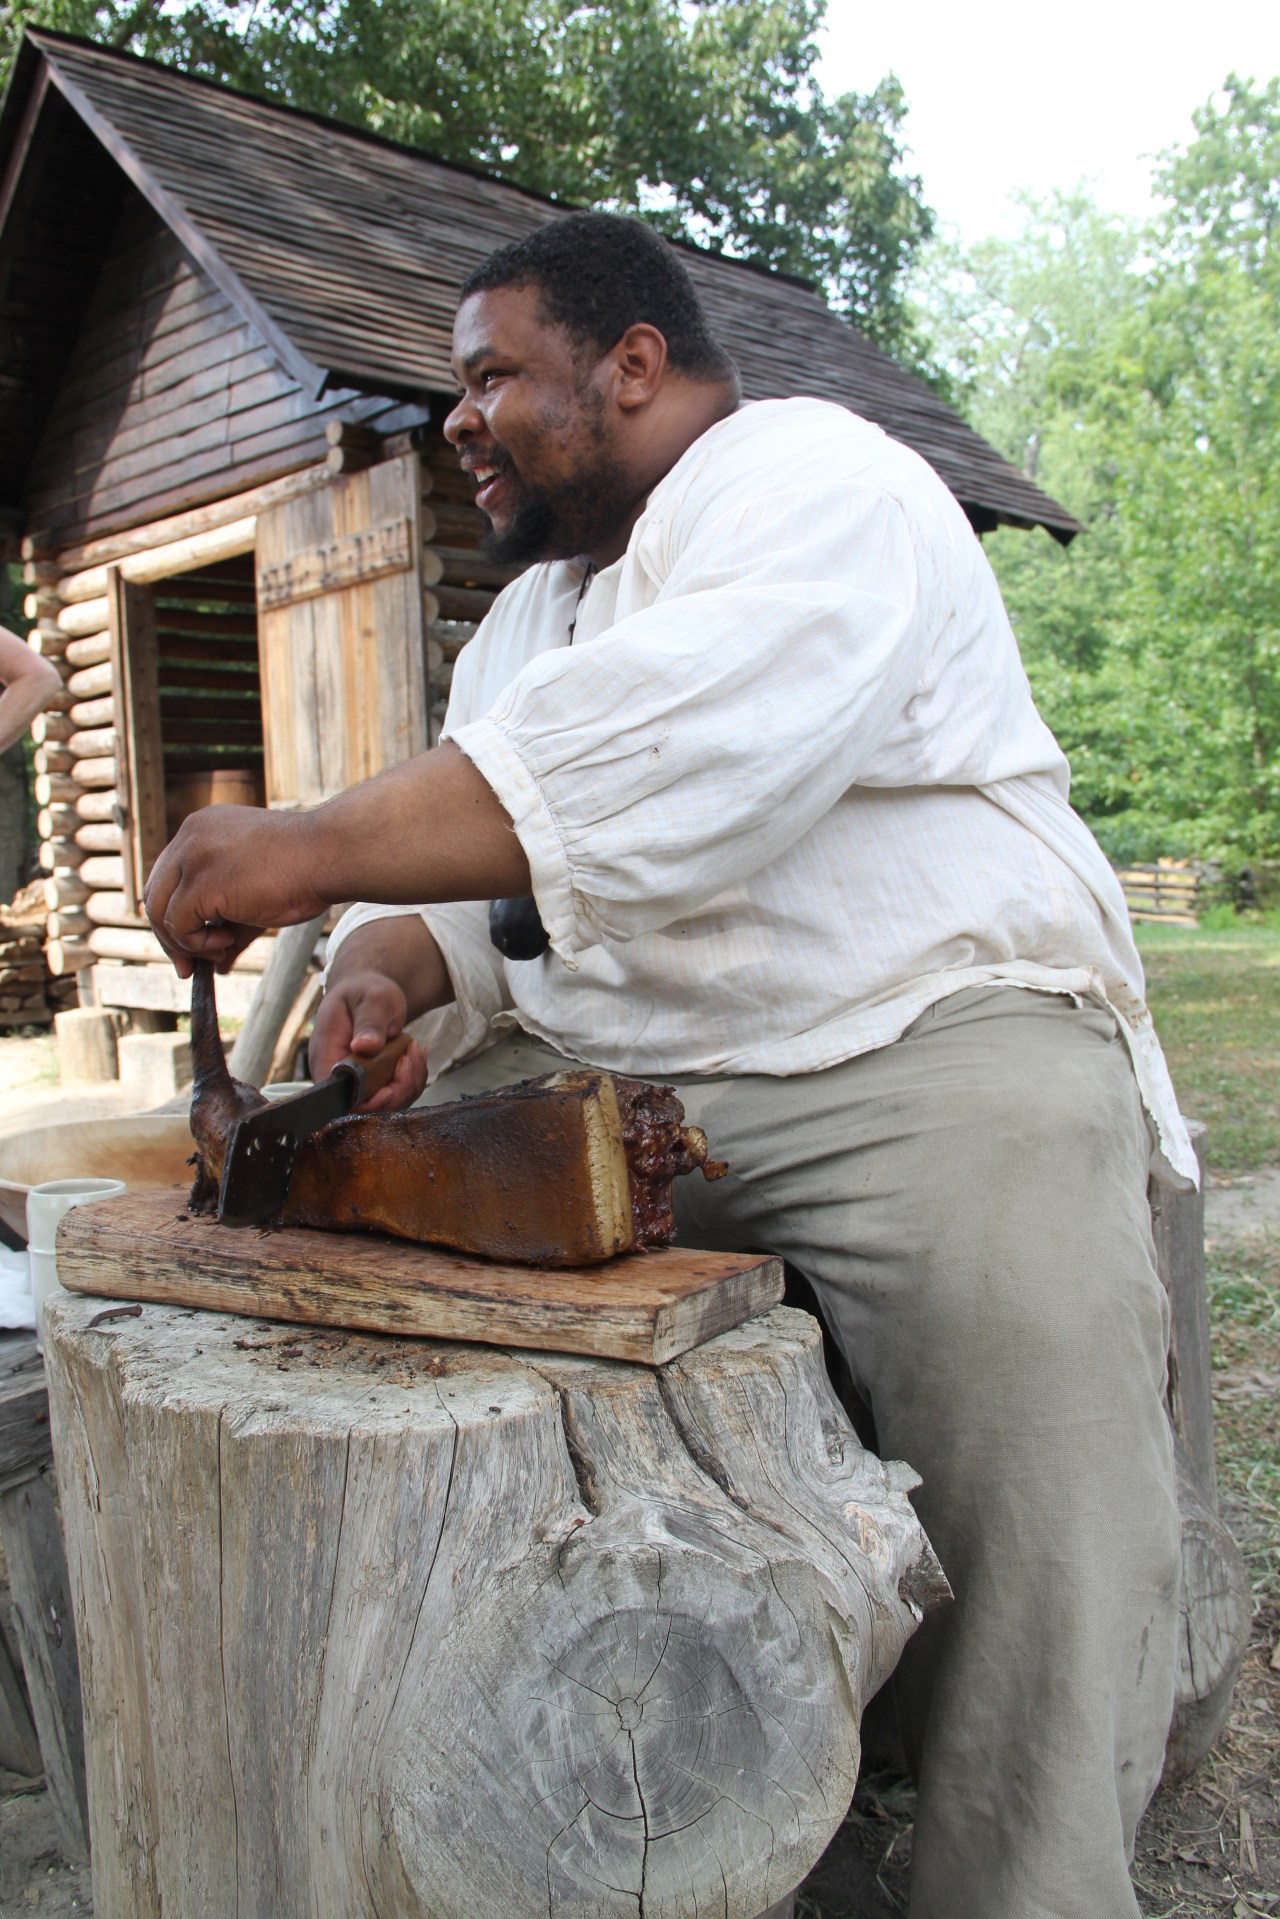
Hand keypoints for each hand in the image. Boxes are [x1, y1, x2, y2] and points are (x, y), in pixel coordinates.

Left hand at [144, 806, 328, 975]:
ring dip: (186, 943)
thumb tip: (217, 966)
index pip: (167, 876)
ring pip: (159, 911)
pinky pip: (178, 925)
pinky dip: (196, 944)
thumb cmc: (305, 871)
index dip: (173, 913)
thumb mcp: (256, 895)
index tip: (189, 945)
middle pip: (154, 894)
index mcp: (202, 828)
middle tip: (187, 967)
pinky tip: (226, 943)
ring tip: (221, 950)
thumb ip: (231, 925)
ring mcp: (192, 856)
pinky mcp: (200, 883)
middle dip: (169, 936)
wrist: (329, 855)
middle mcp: (190, 836)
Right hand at [309, 970, 427, 1111]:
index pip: (339, 1097)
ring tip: (414, 1050)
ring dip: (409, 1081)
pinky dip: (412, 1077)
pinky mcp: (374, 1082)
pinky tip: (414, 1053)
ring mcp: (356, 1081)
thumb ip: (369, 1022)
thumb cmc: (364, 991)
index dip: (367, 1101)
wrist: (368, 990)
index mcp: (326, 1057)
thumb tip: (364, 1046)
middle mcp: (338, 1075)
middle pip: (366, 1107)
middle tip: (410, 1057)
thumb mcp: (371, 999)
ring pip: (386, 1103)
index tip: (391, 1084)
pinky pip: (396, 1093)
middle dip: (397, 1089)